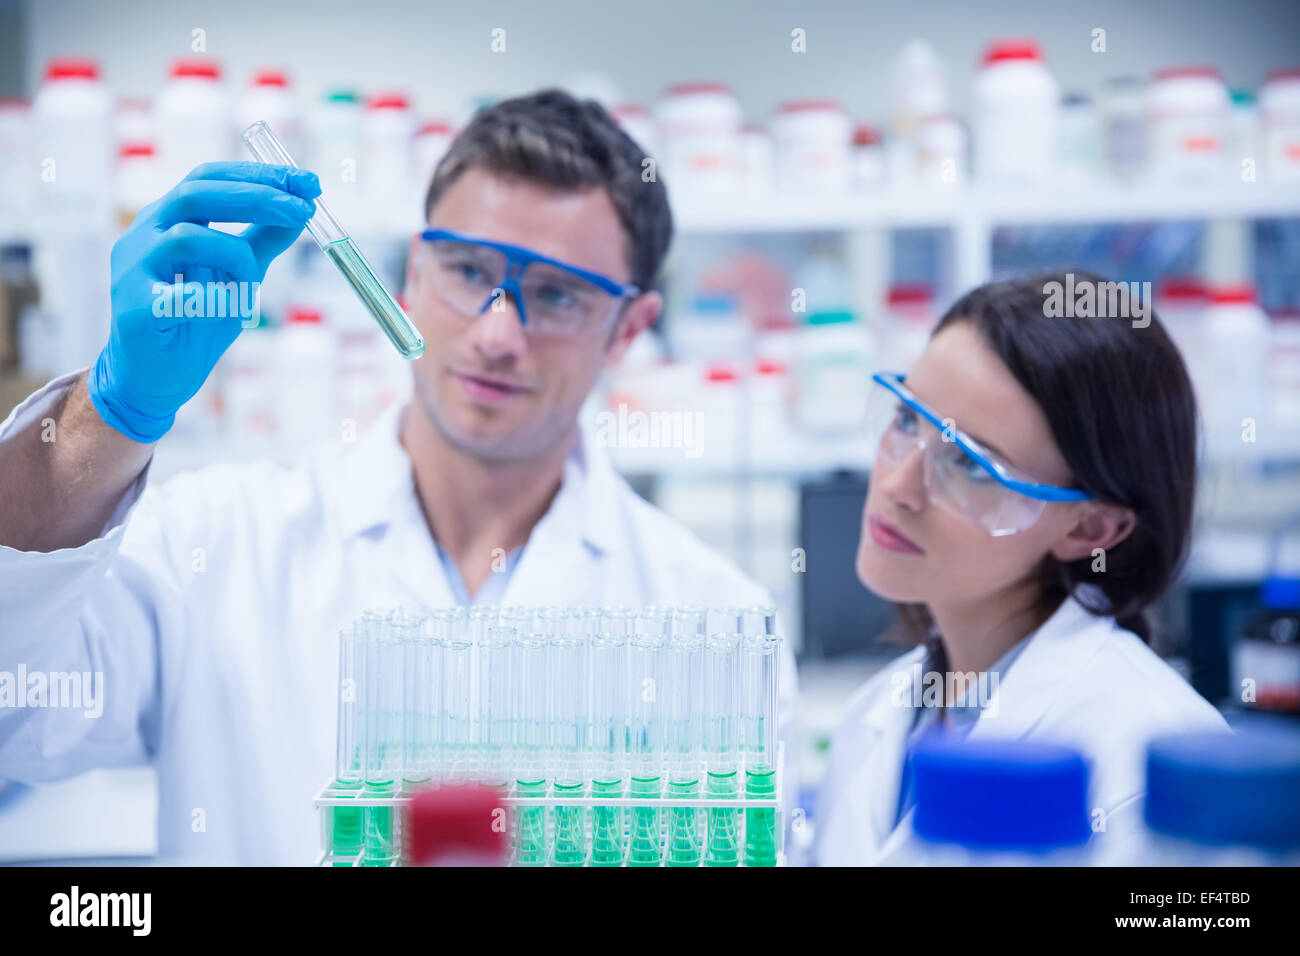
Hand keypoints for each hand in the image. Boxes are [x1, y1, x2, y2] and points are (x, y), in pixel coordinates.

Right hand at [88, 161, 319, 442]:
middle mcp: (145, 234)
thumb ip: (262, 242)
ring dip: (234, 258)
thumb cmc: (196, 321)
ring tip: (248, 289)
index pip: (209, 178)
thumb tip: (301, 210)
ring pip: (187, 237)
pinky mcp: (134, 309)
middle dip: (257, 198)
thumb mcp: (238, 276)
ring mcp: (133, 268)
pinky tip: (225, 308)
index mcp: (168, 218)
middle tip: (303, 209)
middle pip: (196, 194)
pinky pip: (178, 295)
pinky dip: (212, 299)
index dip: (259, 175)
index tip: (308, 183)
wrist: (155, 378)